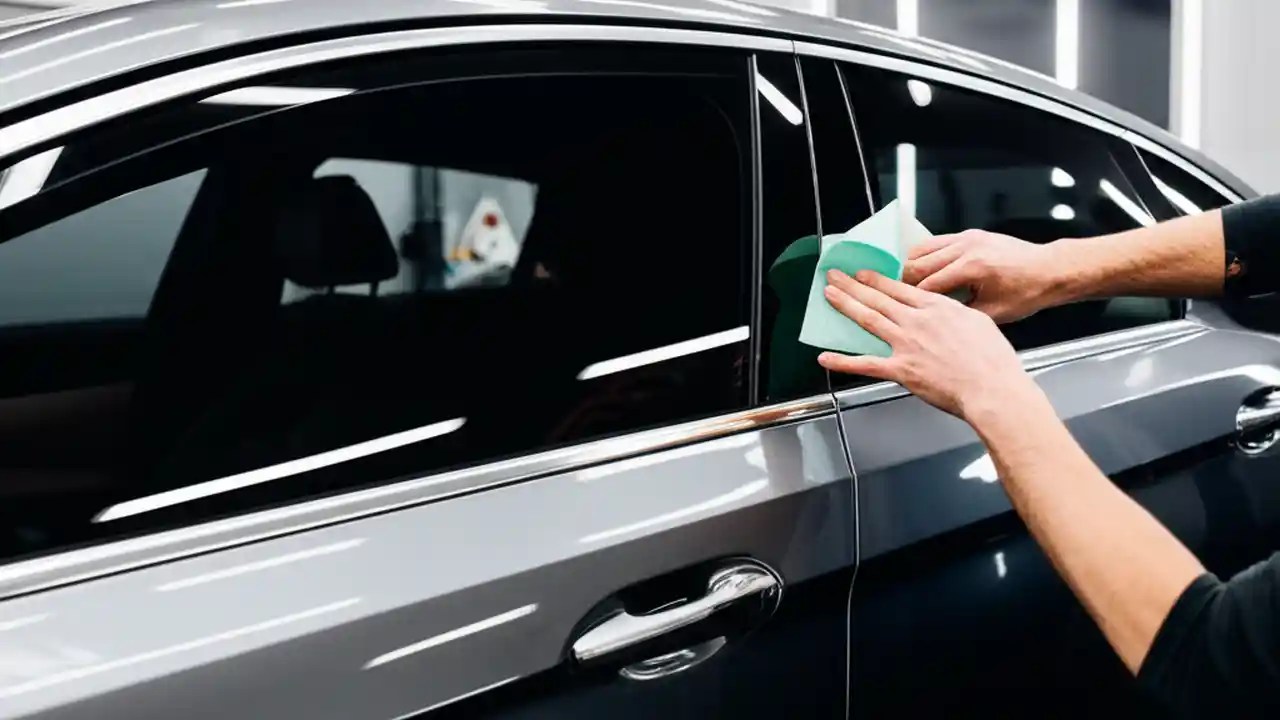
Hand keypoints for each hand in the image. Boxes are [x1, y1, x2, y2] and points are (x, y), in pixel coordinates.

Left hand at [817, 269, 1040, 420]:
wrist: (991, 387)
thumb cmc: (992, 360)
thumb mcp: (978, 322)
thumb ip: (955, 314)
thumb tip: (947, 312)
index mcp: (937, 307)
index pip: (900, 288)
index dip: (877, 279)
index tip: (863, 272)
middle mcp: (917, 321)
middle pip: (878, 297)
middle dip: (853, 284)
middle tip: (835, 275)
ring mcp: (906, 344)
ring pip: (868, 319)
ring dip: (846, 305)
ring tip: (829, 295)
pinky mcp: (901, 370)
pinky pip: (865, 365)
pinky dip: (843, 362)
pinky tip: (825, 357)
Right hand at [903, 230, 1063, 323]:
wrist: (1050, 270)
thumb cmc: (1028, 293)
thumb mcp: (993, 313)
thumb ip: (961, 313)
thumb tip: (935, 318)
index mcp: (972, 268)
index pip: (927, 284)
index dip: (910, 300)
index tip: (899, 310)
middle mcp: (967, 247)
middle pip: (918, 263)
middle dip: (903, 281)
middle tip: (892, 297)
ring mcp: (967, 238)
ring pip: (922, 249)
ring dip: (910, 266)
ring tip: (903, 283)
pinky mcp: (970, 234)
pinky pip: (936, 243)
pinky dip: (924, 256)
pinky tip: (921, 270)